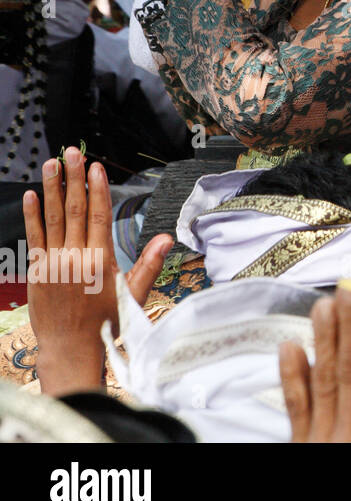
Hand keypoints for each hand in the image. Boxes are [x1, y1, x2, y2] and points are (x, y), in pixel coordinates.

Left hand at [23, 147, 172, 396]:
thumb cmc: (108, 323)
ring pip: (52, 217)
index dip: (96, 189)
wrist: (72, 348)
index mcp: (100, 260)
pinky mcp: (37, 270)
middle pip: (74, 209)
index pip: (98, 215)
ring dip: (52, 188)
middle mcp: (75, 256)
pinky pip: (34, 236)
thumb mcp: (135, 295)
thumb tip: (168, 238)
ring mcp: (53, 262)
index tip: (96, 167)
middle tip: (72, 152)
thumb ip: (149, 264)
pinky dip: (32, 215)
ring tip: (52, 164)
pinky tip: (32, 195)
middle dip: (73, 178)